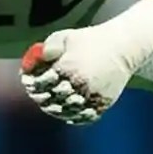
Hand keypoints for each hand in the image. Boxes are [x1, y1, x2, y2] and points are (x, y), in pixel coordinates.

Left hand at [19, 28, 135, 124]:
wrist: (123, 47)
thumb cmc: (92, 40)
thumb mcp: (67, 37)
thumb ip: (49, 47)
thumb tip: (33, 61)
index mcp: (67, 68)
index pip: (42, 83)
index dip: (33, 85)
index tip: (29, 83)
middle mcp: (79, 85)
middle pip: (52, 99)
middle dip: (42, 98)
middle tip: (37, 96)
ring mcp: (91, 96)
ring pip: (66, 111)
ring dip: (55, 110)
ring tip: (50, 105)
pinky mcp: (102, 103)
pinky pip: (83, 116)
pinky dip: (73, 117)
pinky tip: (66, 113)